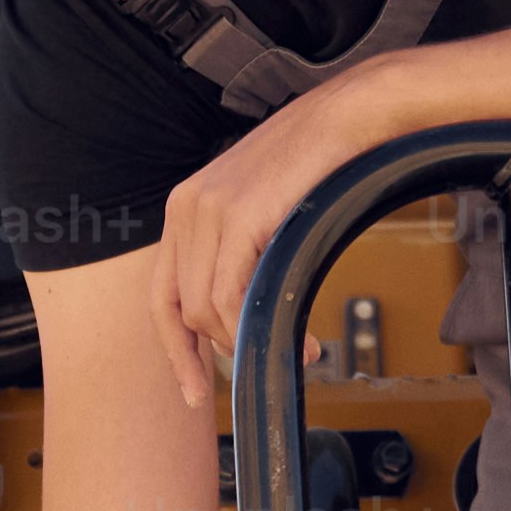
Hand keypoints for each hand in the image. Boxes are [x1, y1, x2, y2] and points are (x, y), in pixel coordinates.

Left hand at [146, 82, 384, 417]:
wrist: (349, 118)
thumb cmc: (317, 164)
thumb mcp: (262, 209)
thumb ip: (240, 254)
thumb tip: (243, 316)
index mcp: (184, 209)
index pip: (161, 297)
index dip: (175, 351)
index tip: (194, 391)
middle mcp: (185, 209)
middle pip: (182, 311)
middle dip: (222, 352)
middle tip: (264, 368)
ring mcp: (207, 211)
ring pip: (205, 310)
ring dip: (249, 343)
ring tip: (300, 350)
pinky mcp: (237, 216)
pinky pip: (230, 295)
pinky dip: (259, 327)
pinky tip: (300, 338)